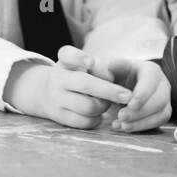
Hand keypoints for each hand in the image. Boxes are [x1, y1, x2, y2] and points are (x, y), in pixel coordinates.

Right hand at [6, 54, 130, 129]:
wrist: (48, 93)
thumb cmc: (77, 75)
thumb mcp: (84, 65)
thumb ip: (99, 68)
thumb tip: (112, 80)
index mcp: (65, 61)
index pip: (68, 54)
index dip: (80, 58)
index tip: (91, 61)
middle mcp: (58, 78)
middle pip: (85, 84)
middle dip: (109, 91)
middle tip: (128, 96)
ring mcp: (56, 98)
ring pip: (88, 106)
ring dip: (104, 106)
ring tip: (107, 102)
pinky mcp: (59, 116)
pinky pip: (83, 122)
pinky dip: (96, 119)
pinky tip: (99, 113)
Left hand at [55, 48, 170, 131]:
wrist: (123, 87)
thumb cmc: (115, 77)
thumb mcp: (108, 70)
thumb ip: (99, 67)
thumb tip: (88, 62)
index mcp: (150, 69)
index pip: (151, 80)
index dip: (142, 93)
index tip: (130, 104)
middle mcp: (161, 83)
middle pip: (159, 99)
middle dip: (141, 111)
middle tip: (121, 117)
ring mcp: (165, 99)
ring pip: (161, 113)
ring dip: (141, 122)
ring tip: (121, 125)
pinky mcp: (162, 112)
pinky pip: (158, 122)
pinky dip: (142, 127)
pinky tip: (125, 128)